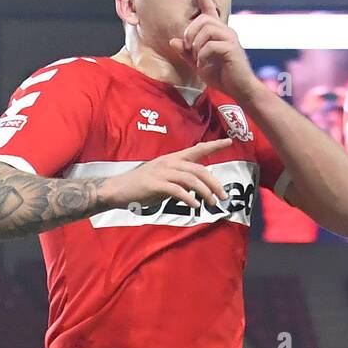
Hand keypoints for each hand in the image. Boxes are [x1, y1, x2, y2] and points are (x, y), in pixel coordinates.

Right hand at [100, 137, 232, 212]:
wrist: (118, 189)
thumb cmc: (142, 186)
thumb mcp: (164, 179)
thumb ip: (180, 181)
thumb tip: (196, 189)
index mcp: (173, 159)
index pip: (197, 149)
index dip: (214, 146)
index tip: (229, 142)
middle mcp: (170, 162)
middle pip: (198, 169)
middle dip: (214, 183)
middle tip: (223, 196)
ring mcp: (162, 172)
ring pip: (190, 179)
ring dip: (204, 192)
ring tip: (212, 203)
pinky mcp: (155, 184)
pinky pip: (177, 190)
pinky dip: (188, 198)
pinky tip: (195, 205)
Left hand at [170, 0, 257, 102]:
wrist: (240, 89)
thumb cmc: (222, 76)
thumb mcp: (199, 64)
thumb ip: (187, 53)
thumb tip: (173, 40)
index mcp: (218, 32)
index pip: (209, 10)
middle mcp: (225, 31)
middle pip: (203, 19)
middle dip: (190, 32)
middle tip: (188, 48)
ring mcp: (230, 38)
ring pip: (207, 29)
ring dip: (196, 44)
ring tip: (197, 58)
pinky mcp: (232, 48)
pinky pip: (211, 45)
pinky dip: (203, 56)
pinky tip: (203, 65)